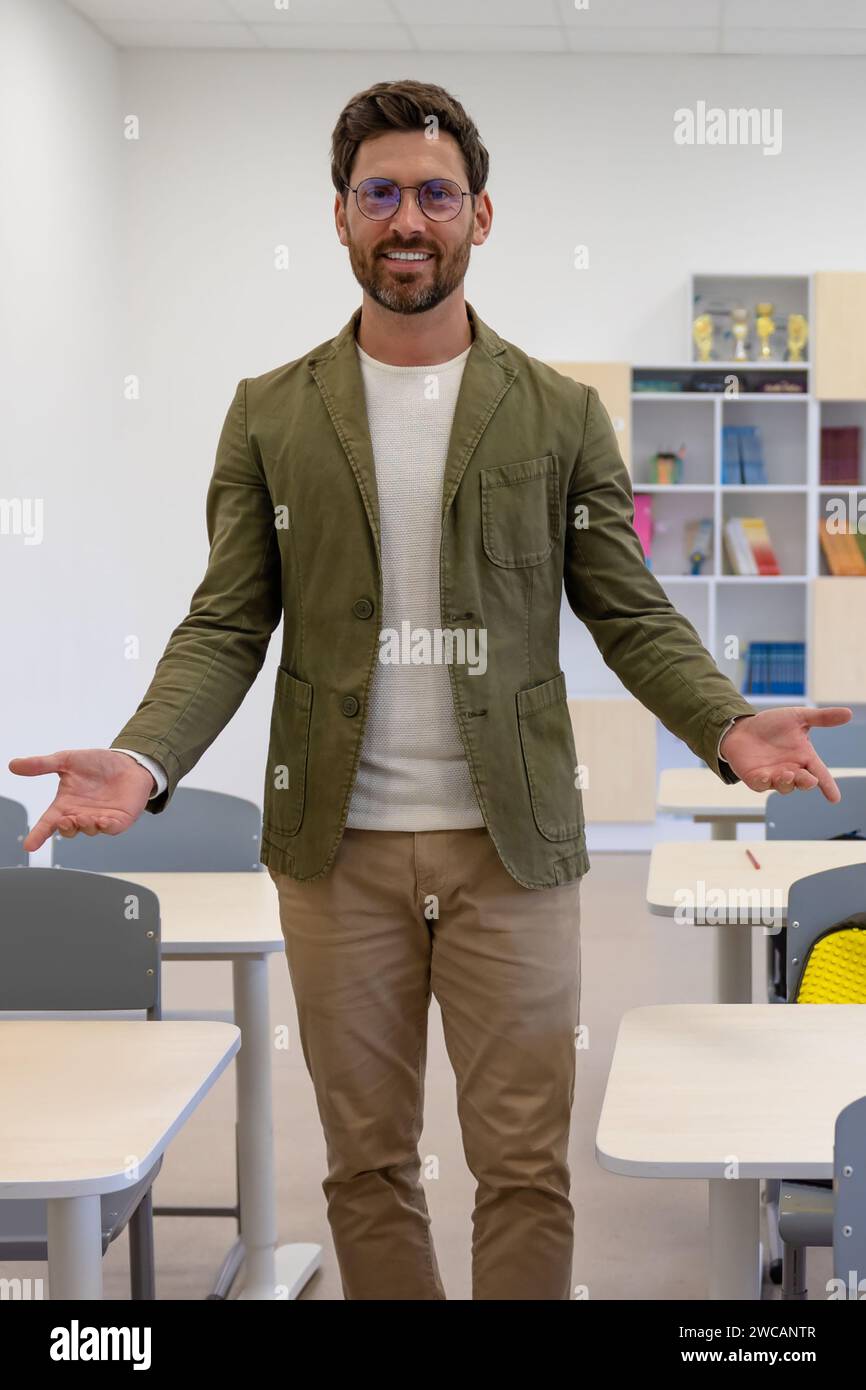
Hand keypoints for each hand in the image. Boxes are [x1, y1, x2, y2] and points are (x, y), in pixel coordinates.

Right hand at [9, 749, 156, 851]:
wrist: (129, 761)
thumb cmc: (97, 763)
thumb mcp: (66, 760)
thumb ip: (41, 765)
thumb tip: (14, 765)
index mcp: (66, 804)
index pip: (48, 823)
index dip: (38, 834)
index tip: (29, 845)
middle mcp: (80, 814)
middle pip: (68, 830)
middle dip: (65, 828)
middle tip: (65, 820)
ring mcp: (99, 819)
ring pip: (88, 830)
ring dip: (85, 825)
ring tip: (84, 815)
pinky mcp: (118, 820)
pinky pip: (111, 829)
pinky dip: (106, 827)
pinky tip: (103, 820)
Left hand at [719, 706, 853, 801]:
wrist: (742, 727)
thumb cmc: (771, 725)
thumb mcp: (798, 718)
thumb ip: (822, 718)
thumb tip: (848, 713)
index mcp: (804, 758)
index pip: (821, 773)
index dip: (828, 786)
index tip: (834, 798)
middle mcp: (791, 770)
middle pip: (804, 783)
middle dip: (807, 783)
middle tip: (809, 779)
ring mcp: (773, 776)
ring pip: (784, 787)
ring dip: (787, 782)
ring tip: (788, 773)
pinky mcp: (755, 779)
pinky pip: (761, 785)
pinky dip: (763, 782)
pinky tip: (764, 776)